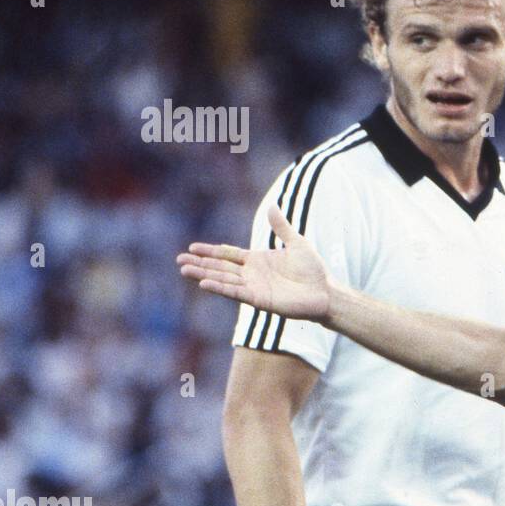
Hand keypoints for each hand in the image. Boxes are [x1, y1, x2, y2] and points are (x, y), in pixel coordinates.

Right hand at [177, 205, 332, 321]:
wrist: (325, 291)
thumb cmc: (313, 270)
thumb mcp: (297, 242)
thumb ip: (281, 227)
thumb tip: (272, 206)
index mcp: (257, 260)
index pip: (228, 254)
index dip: (211, 250)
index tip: (192, 247)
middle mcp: (251, 274)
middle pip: (220, 267)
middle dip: (200, 263)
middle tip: (179, 259)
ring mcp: (253, 287)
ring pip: (222, 279)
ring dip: (203, 275)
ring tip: (184, 269)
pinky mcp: (259, 299)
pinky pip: (235, 293)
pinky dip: (219, 288)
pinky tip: (204, 283)